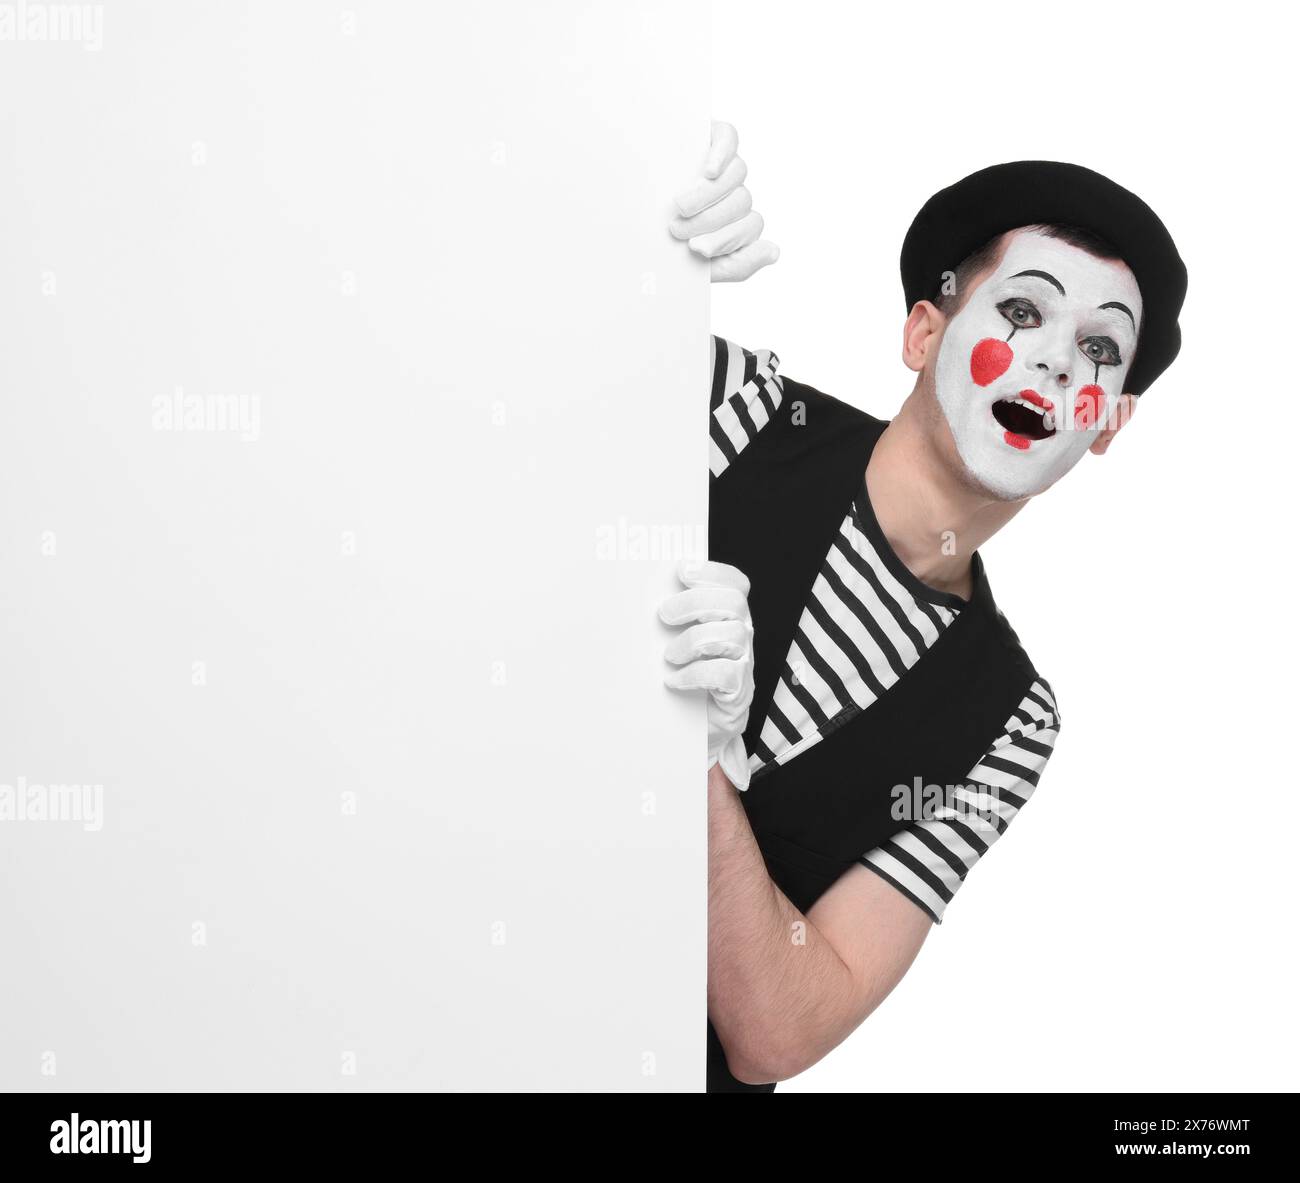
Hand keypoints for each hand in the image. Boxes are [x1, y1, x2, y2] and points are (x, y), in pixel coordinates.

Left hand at [659, 559, 755, 789]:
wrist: (691, 728)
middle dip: (696, 603)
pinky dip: (695, 674)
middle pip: (733, 603)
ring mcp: (743, 663)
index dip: (713, 572)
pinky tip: (674, 680)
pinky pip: (725, 673)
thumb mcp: (673, 641)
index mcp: (728, 617)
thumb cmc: (680, 675)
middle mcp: (741, 635)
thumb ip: (669, 619)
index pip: (735, 584)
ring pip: (733, 635)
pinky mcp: (738, 693)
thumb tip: (633, 596)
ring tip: (669, 656)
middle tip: (664, 615)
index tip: (682, 570)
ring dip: (694, 641)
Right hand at [669, 120, 779, 282]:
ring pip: (737, 175)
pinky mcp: (714, 138)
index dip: (727, 239)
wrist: (628, 211)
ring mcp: (725, 165)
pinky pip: (729, 140)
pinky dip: (721, 155)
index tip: (696, 249)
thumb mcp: (700, 264)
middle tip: (677, 231)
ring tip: (680, 206)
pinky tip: (709, 170)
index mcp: (736, 222)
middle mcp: (734, 193)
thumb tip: (774, 251)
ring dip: (708, 195)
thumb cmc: (663, 243)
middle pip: (742, 202)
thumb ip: (739, 264)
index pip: (751, 227)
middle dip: (710, 221)